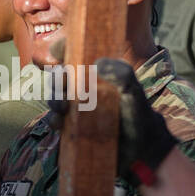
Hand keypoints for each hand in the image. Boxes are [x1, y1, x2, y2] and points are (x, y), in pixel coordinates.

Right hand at [51, 56, 177, 182]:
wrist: (142, 147)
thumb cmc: (139, 114)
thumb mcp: (134, 90)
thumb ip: (123, 73)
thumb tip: (97, 63)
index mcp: (96, 75)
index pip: (74, 56)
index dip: (62, 48)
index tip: (58, 49)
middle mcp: (83, 90)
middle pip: (59, 78)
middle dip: (56, 79)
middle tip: (63, 85)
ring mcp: (76, 110)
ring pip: (55, 99)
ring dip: (53, 100)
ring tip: (62, 107)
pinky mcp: (73, 130)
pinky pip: (55, 122)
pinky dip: (53, 121)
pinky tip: (59, 123)